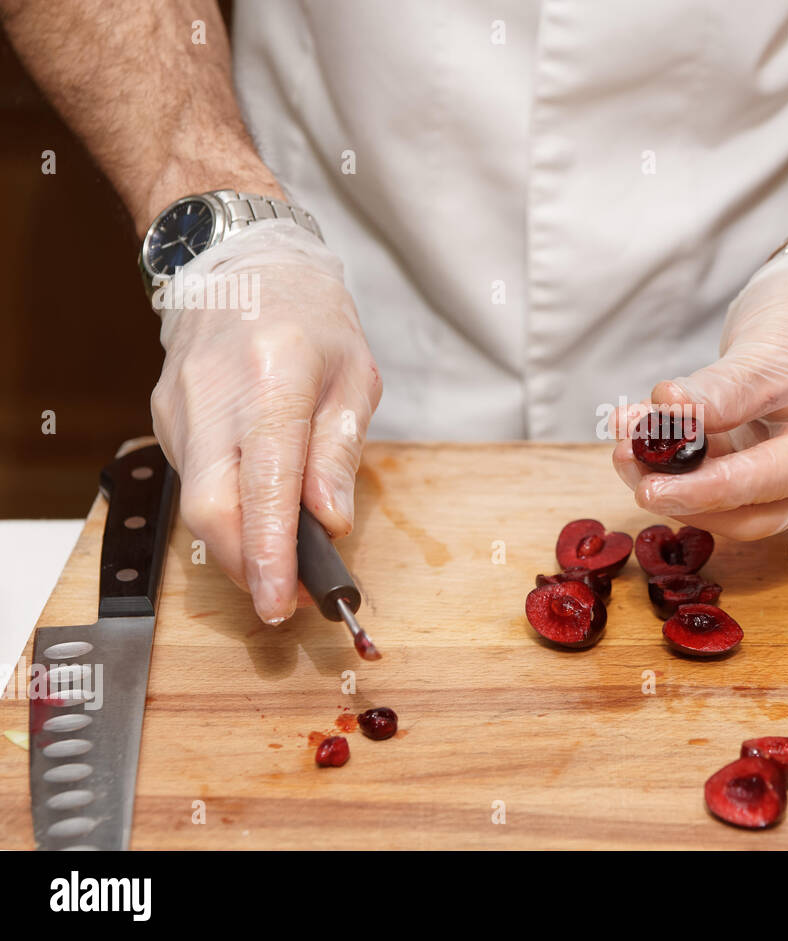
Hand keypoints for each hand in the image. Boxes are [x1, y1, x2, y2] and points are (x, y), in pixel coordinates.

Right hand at [150, 220, 382, 622]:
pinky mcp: (166, 421)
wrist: (238, 262)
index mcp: (272, 379)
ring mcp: (179, 411)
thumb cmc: (309, 316)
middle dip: (250, 568)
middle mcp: (213, 398)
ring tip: (290, 559)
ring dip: (242, 546)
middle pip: (212, 510)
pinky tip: (262, 516)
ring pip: (198, 505)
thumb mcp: (353, 376)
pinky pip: (196, 484)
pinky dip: (230, 513)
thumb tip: (331, 519)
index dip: (272, 551)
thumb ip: (339, 451)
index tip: (283, 600)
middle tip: (293, 596)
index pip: (264, 483)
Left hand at [613, 245, 787, 539]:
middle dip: (684, 493)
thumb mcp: (768, 350)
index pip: (771, 482)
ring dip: (678, 479)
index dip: (707, 489)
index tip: (652, 486)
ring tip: (628, 442)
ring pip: (733, 504)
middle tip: (629, 462)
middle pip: (750, 512)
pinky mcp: (778, 471)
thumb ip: (719, 392)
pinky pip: (728, 479)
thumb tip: (665, 413)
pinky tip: (646, 433)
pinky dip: (687, 462)